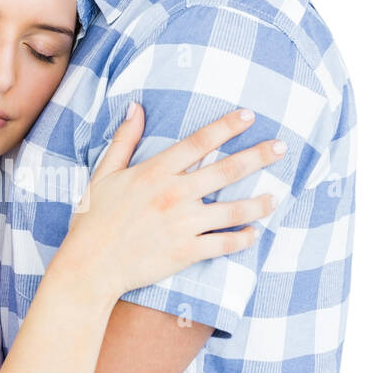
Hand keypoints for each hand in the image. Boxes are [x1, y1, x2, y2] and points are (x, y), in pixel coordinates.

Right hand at [63, 104, 283, 298]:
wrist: (90, 265)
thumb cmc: (93, 219)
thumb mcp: (104, 173)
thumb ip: (124, 140)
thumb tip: (136, 107)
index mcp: (155, 172)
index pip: (200, 142)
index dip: (227, 126)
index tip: (249, 116)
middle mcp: (174, 194)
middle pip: (227, 170)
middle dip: (258, 156)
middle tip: (281, 148)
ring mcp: (183, 224)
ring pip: (234, 210)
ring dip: (259, 203)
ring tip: (276, 197)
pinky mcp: (186, 252)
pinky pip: (224, 244)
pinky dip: (243, 239)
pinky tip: (254, 233)